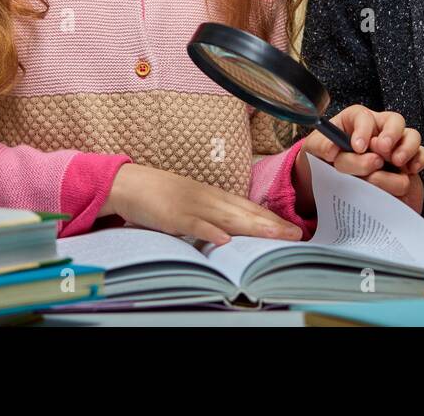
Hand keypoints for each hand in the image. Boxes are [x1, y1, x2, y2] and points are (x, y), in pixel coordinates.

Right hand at [105, 163, 303, 245]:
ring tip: (275, 236)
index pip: (248, 207)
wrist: (127, 183)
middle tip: (296, 234)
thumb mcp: (190, 201)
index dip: (271, 218)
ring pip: (227, 217)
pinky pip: (194, 225)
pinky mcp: (173, 216)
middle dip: (271, 224)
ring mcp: (191, 206)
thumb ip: (210, 213)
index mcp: (212, 195)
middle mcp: (207, 198)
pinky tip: (225, 240)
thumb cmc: (159, 193)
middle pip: (244, 212)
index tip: (292, 228)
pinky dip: (209, 232)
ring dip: (252, 227)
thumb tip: (232, 229)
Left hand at [293, 105, 423, 213]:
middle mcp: (378, 129)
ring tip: (396, 162)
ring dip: (406, 148)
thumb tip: (334, 149)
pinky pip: (420, 156)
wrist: (333, 181)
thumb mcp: (315, 150)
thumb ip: (322, 146)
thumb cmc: (325, 159)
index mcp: (356, 121)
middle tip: (381, 150)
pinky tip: (409, 170)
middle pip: (394, 120)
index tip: (357, 147)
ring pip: (411, 136)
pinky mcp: (406, 162)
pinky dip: (418, 161)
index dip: (362, 130)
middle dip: (390, 135)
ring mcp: (395, 145)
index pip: (363, 117)